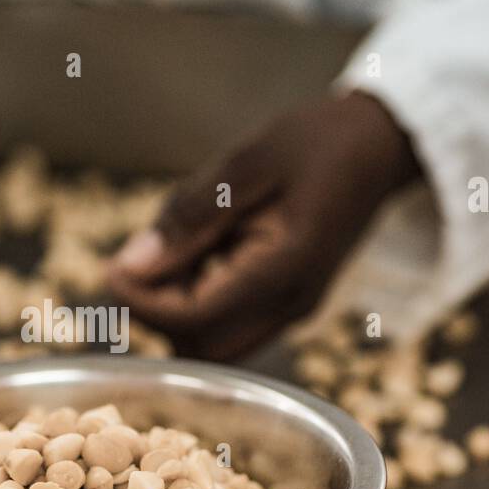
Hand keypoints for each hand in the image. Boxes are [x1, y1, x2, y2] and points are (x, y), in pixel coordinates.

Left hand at [108, 91, 420, 359]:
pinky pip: (230, 325)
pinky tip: (200, 251)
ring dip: (177, 310)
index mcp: (285, 270)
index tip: (110, 271)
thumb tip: (130, 268)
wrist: (379, 145)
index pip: (193, 319)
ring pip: (213, 345)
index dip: (142, 304)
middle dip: (157, 314)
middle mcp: (292, 304)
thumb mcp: (245, 164)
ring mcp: (293, 310)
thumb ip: (189, 218)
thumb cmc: (315, 141)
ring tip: (177, 246)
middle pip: (200, 348)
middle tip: (140, 259)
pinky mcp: (287, 304)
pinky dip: (199, 301)